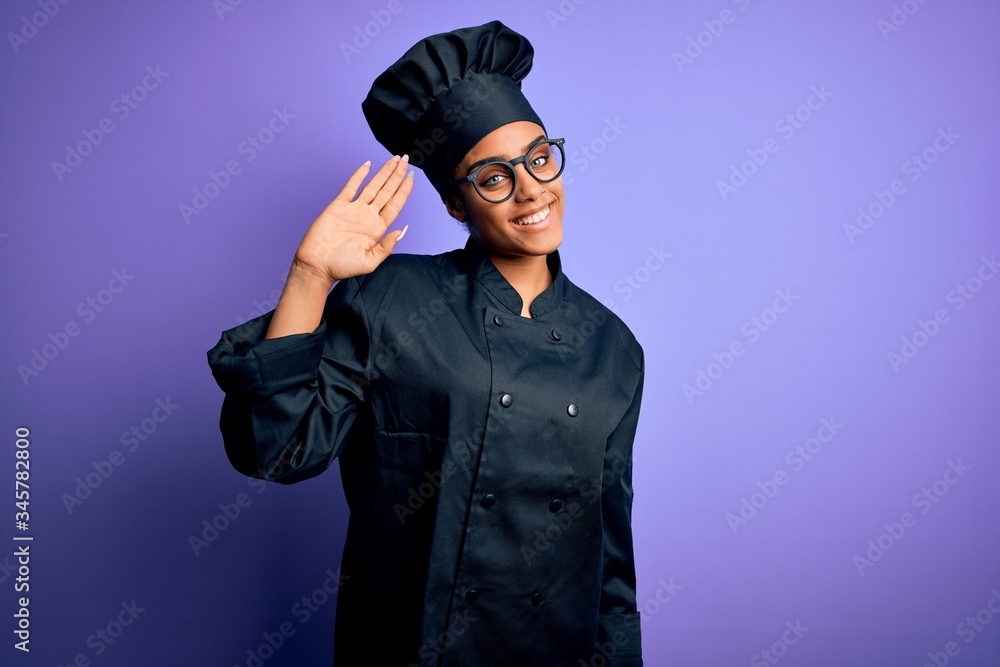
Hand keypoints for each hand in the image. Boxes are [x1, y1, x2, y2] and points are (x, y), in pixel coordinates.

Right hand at [292, 154, 413, 286]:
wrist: (317, 265)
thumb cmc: (342, 267)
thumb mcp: (370, 262)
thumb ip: (387, 247)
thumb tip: (402, 230)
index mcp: (378, 228)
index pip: (395, 204)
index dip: (404, 190)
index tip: (412, 177)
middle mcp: (368, 216)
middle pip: (387, 191)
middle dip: (397, 175)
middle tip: (406, 159)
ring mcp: (354, 209)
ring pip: (373, 186)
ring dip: (384, 172)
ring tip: (395, 158)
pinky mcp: (338, 206)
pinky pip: (351, 187)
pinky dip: (359, 175)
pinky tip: (368, 164)